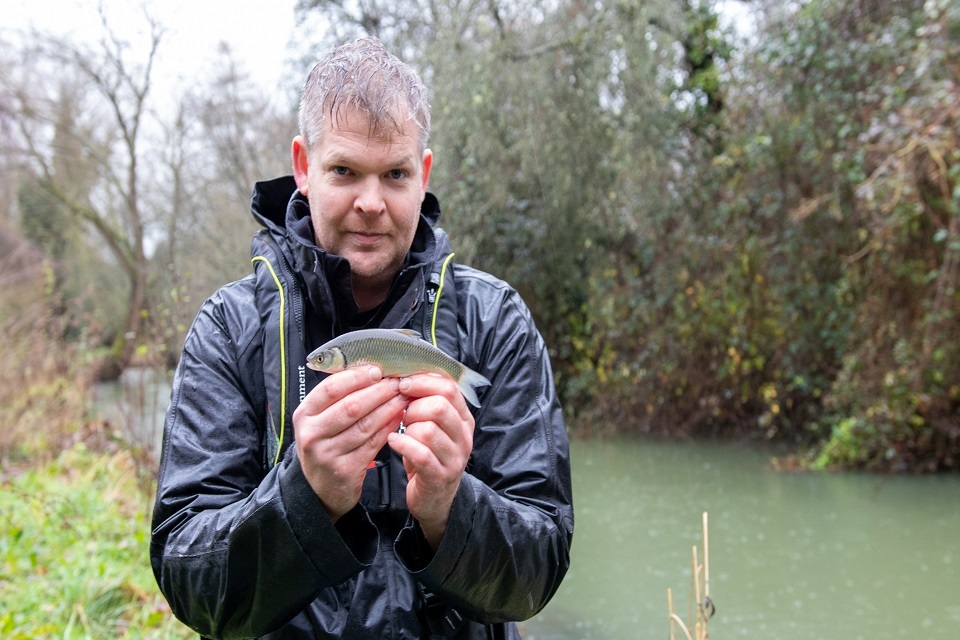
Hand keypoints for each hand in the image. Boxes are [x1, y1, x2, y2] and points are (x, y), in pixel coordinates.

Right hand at [292, 366, 407, 521]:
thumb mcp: (321, 420)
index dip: (356, 377)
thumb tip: (373, 372)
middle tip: (397, 383)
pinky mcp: (345, 470)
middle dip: (378, 392)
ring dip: (388, 409)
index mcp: (304, 414)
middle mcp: (311, 434)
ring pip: (364, 426)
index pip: (330, 388)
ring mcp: (327, 454)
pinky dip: (388, 428)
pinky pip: (372, 444)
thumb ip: (339, 398)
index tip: (377, 370)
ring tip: (402, 398)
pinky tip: (399, 418)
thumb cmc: (326, 444)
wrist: (320, 488)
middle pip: (350, 406)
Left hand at [387, 374, 474, 549]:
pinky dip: (403, 444)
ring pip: (428, 429)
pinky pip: (420, 453)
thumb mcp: (432, 425)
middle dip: (414, 406)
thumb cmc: (427, 455)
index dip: (422, 382)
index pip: (449, 387)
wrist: (435, 499)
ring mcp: (455, 457)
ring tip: (402, 432)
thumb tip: (404, 375)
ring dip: (408, 428)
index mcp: (463, 418)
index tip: (403, 384)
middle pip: (440, 405)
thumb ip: (426, 402)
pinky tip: (394, 442)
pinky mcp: (440, 476)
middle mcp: (464, 436)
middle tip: (403, 415)